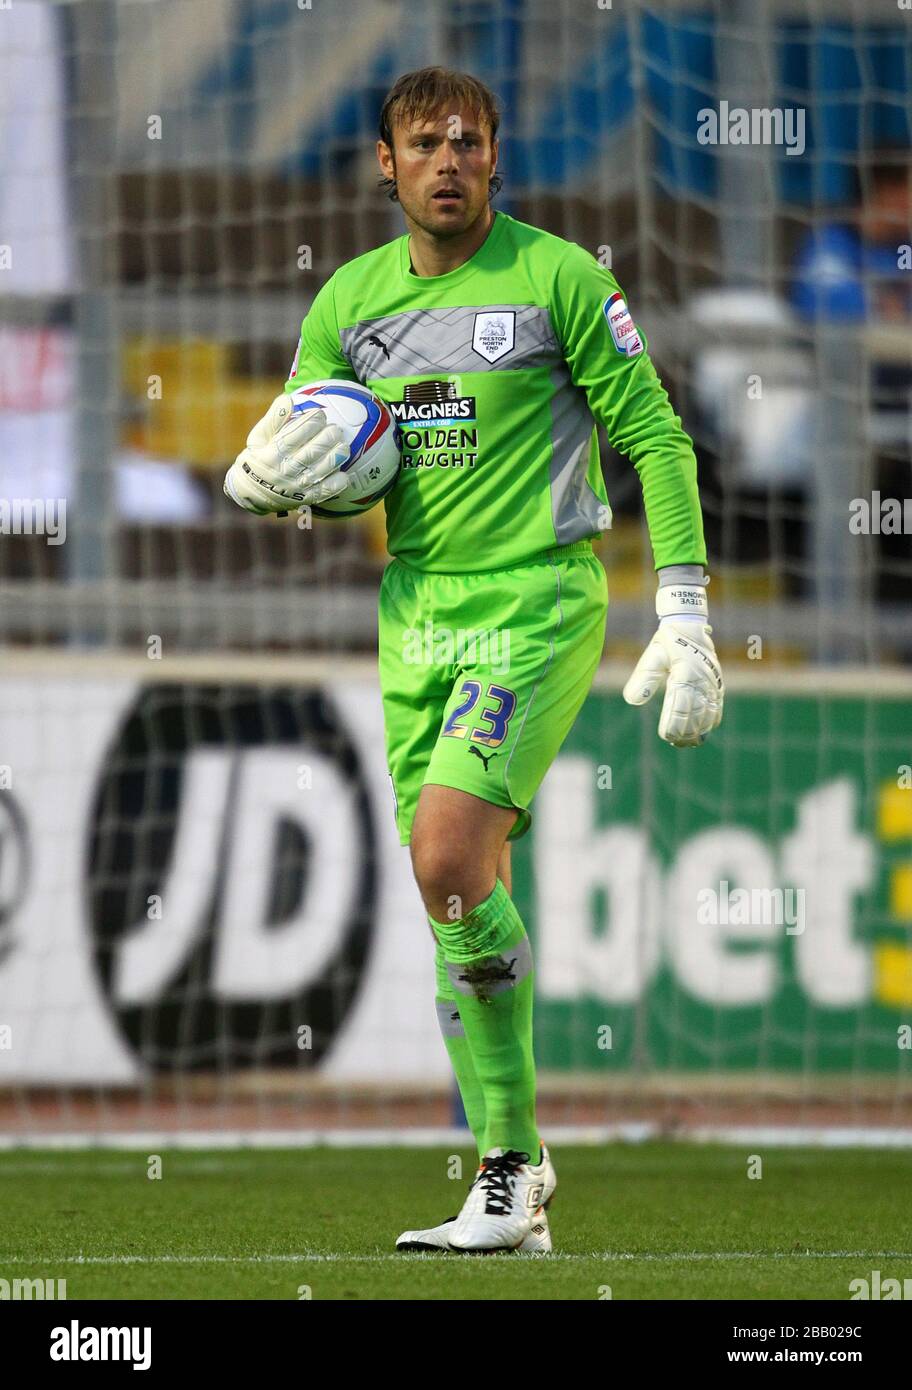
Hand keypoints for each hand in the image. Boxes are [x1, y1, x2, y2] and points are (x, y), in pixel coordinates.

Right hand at [224, 393, 350, 514]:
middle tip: (336, 429)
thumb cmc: (258, 458)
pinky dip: (335, 484)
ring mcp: (295, 487)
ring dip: (334, 459)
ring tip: (344, 446)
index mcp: (271, 455)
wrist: (251, 493)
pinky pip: (322, 493)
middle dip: (326, 439)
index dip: (308, 425)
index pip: (292, 437)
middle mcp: (284, 472)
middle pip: (309, 454)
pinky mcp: (304, 498)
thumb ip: (273, 419)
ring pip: (318, 472)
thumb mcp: (258, 438)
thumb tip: (288, 399)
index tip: (320, 414)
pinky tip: (344, 474)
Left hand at [623, 583, 723, 745]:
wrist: (690, 626)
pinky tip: (702, 733)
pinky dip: (710, 722)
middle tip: (674, 742)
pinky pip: (717, 707)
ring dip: (698, 730)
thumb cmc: (667, 642)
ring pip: (708, 714)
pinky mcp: (717, 685)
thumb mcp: (652, 655)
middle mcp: (702, 680)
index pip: (680, 705)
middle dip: (685, 731)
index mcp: (685, 673)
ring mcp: (712, 684)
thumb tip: (632, 700)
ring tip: (685, 743)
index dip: (674, 723)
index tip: (665, 735)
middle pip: (695, 713)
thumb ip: (643, 677)